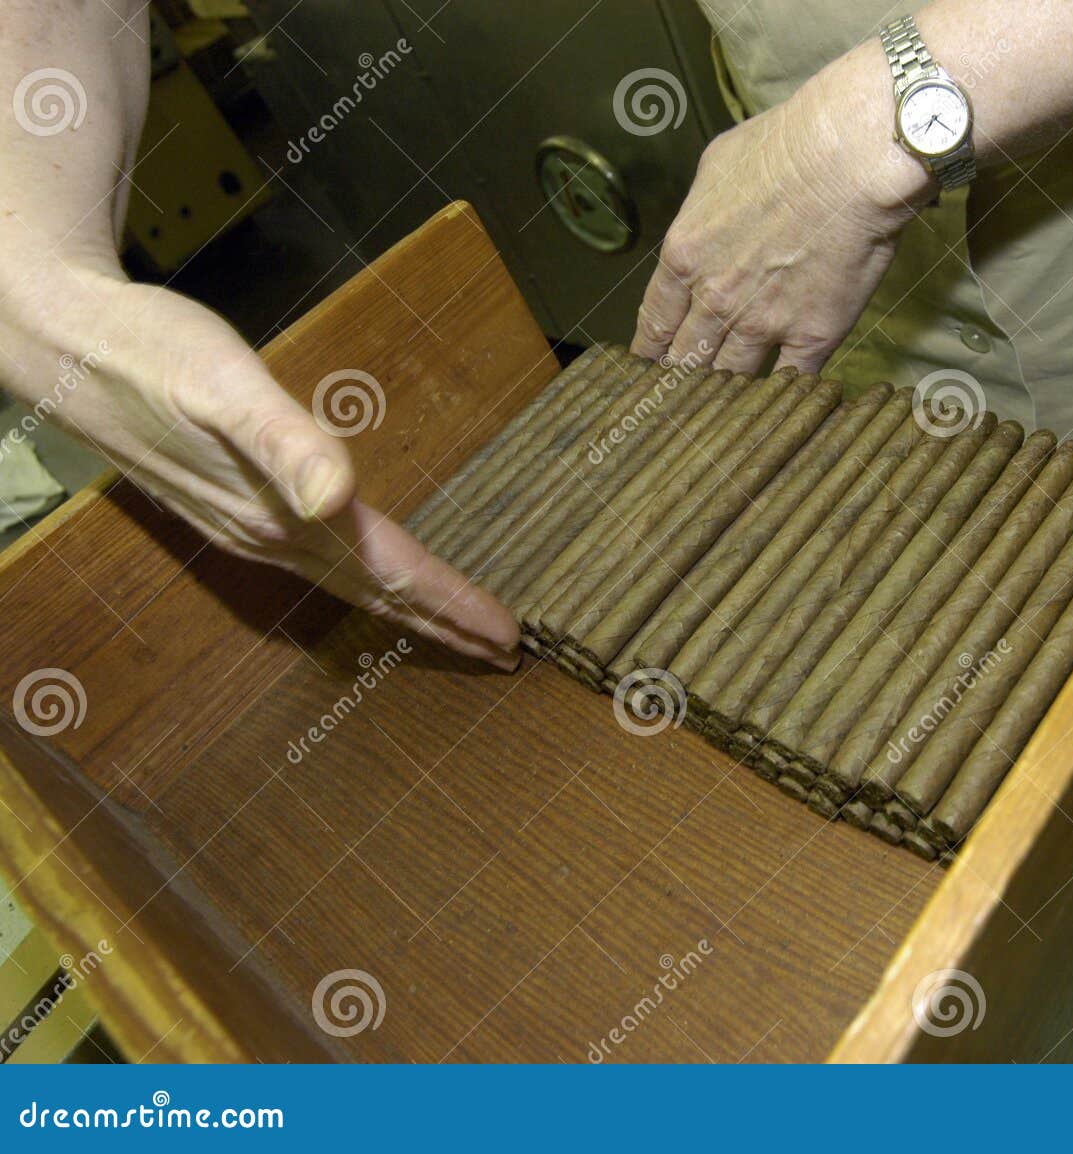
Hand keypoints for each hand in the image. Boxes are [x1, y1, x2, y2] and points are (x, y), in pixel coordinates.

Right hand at [8, 265, 519, 669]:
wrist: (61, 343)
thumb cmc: (150, 353)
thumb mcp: (224, 387)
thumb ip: (287, 442)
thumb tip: (340, 494)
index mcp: (284, 514)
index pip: (391, 571)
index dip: (452, 604)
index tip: (510, 637)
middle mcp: (269, 535)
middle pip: (376, 594)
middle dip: (442, 626)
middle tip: (504, 656)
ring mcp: (247, 527)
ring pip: (348, 583)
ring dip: (407, 610)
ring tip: (456, 629)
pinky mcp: (232, 507)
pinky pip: (319, 562)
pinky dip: (365, 579)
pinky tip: (371, 575)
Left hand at [631, 53, 933, 373]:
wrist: (849, 160)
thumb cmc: (786, 145)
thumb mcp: (717, 166)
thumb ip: (701, 209)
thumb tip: (705, 224)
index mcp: (684, 256)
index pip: (654, 321)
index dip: (649, 350)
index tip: (649, 365)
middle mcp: (715, 298)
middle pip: (685, 358)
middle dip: (679, 379)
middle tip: (679, 398)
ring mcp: (762, 322)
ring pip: (730, 379)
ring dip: (725, 394)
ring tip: (723, 413)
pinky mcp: (812, 336)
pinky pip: (790, 382)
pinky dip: (783, 394)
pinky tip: (780, 402)